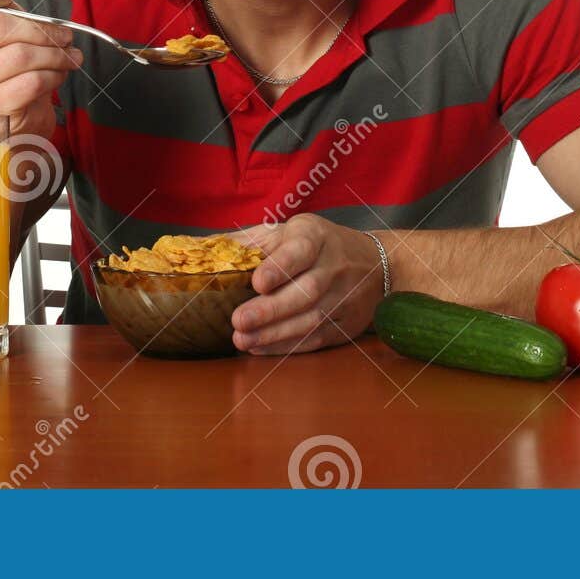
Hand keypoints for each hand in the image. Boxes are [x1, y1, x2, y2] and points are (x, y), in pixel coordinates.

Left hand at [229, 214, 385, 354]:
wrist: (377, 264)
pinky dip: (288, 346)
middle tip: (239, 321)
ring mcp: (344, 298)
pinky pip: (317, 338)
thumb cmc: (318, 245)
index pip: (300, 250)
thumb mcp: (289, 231)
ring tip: (243, 340)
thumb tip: (201, 250)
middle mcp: (334, 266)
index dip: (279, 267)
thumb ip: (249, 241)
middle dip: (271, 309)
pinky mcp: (346, 324)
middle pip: (305, 291)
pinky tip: (262, 348)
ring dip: (275, 333)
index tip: (257, 282)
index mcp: (316, 237)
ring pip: (311, 319)